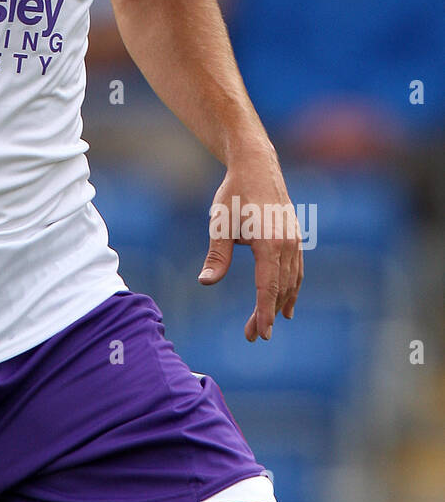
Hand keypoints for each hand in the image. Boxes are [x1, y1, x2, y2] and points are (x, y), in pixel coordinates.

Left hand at [198, 153, 302, 341]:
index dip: (264, 313)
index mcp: (270, 244)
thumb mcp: (220, 224)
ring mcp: (294, 241)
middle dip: (267, 315)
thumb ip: (217, 256)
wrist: (256, 165)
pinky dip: (292, 289)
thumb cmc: (235, 193)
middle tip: (253, 337)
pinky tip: (287, 305)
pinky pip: (296, 270)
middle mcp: (288, 245)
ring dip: (279, 305)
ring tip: (265, 326)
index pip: (268, 288)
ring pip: (290, 282)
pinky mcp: (294, 237)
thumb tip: (205, 282)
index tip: (262, 335)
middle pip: (280, 290)